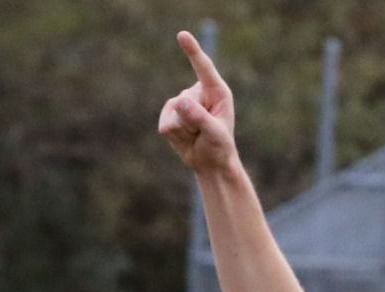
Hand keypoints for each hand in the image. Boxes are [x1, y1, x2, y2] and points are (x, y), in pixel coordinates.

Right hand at [159, 31, 238, 173]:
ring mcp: (182, 103)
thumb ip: (199, 117)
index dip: (192, 51)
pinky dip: (174, 135)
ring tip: (196, 136)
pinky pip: (165, 122)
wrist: (210, 164)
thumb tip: (179, 101)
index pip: (203, 68)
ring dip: (184, 130)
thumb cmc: (220, 147)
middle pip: (185, 101)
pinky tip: (184, 138)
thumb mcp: (215, 133)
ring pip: (173, 113)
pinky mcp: (170, 115)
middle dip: (192, 121)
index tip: (182, 35)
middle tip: (204, 134)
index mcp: (216, 92)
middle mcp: (198, 93)